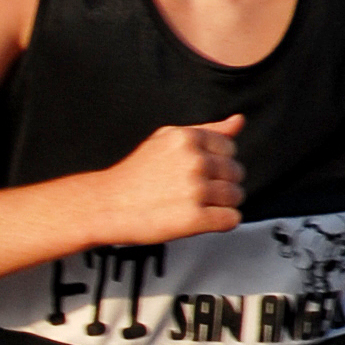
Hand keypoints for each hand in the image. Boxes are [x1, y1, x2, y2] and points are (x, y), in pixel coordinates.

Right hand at [95, 116, 244, 241]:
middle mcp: (194, 161)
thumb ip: (206, 130)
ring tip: (194, 206)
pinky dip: (220, 222)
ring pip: (236, 197)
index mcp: (188, 139)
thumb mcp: (166, 140)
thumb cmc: (135, 175)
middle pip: (236, 173)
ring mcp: (195, 190)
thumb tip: (238, 121)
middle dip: (220, 184)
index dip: (215, 163)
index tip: (196, 172)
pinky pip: (231, 219)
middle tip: (193, 192)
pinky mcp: (195, 218)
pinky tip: (199, 220)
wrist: (106, 205)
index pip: (230, 149)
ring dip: (220, 205)